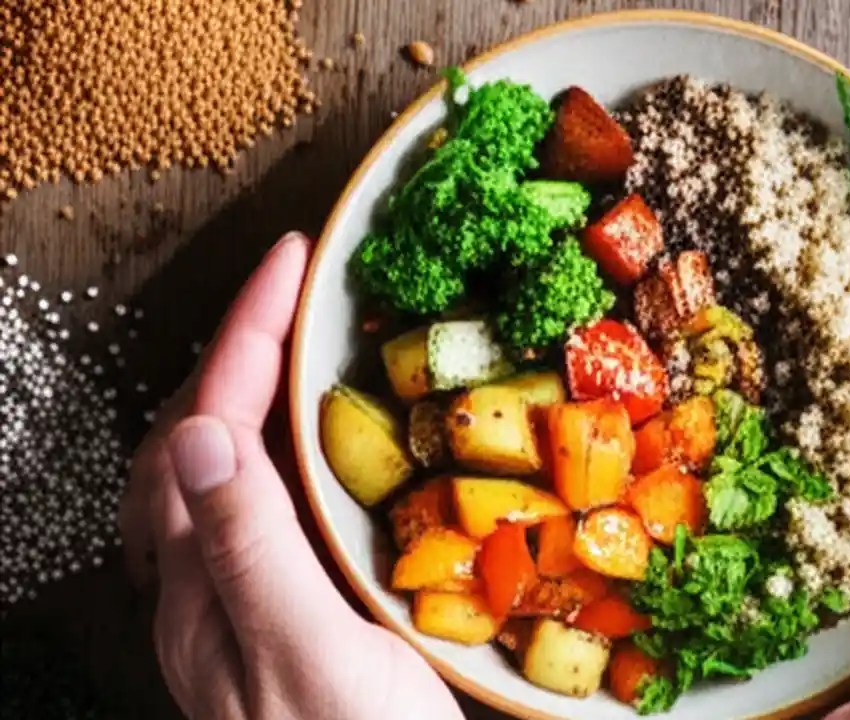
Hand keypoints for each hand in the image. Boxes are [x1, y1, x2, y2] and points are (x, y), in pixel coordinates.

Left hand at [118, 233, 463, 719]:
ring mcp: (240, 612)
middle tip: (297, 295)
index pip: (208, 428)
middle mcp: (207, 596)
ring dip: (248, 397)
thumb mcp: (313, 657)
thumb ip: (251, 553)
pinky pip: (258, 512)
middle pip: (192, 439)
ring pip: (217, 476)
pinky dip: (281, 456)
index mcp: (208, 591)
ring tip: (301, 351)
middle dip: (236, 349)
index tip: (293, 261)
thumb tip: (196, 433)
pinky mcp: (281, 625)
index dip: (246, 334)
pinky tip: (319, 460)